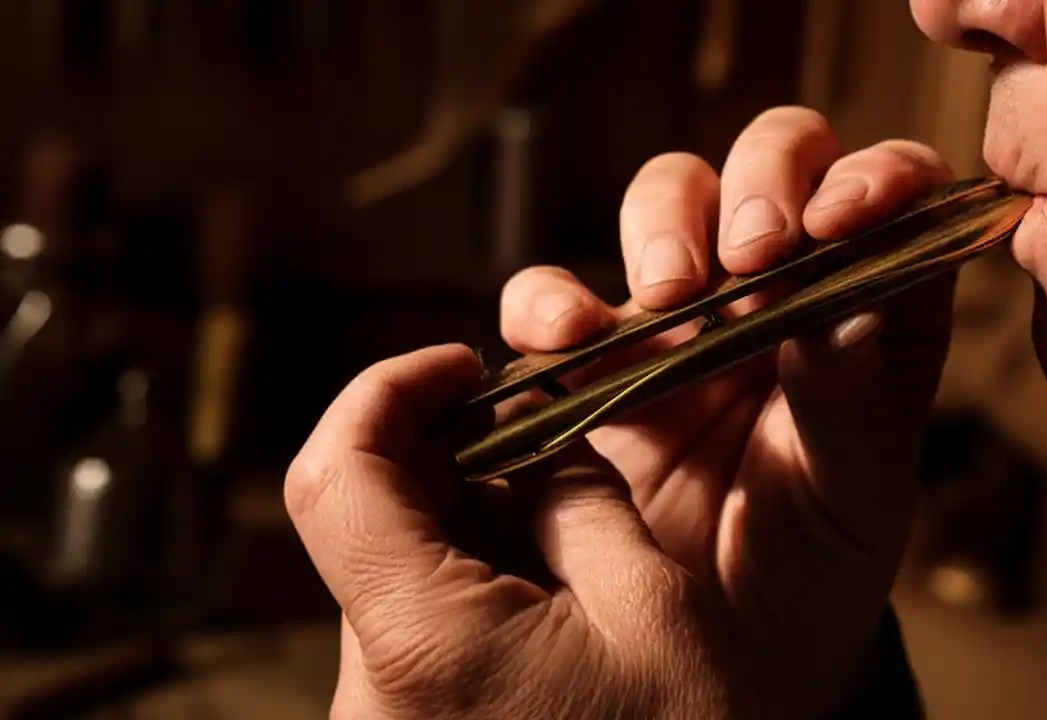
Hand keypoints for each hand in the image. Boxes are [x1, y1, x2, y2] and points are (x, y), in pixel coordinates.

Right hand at [286, 106, 955, 718]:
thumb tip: (845, 310)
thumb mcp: (857, 492)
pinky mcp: (599, 359)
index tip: (838, 219)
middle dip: (757, 184)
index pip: (887, 193)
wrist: (729, 647)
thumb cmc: (819, 565)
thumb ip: (852, 401)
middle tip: (748, 253)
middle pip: (769, 166)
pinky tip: (566, 340)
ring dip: (661, 225)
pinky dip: (549, 302)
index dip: (870, 178)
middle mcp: (780, 289)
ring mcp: (685, 316)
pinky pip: (557, 301)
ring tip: (664, 297)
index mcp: (870, 305)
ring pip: (668, 200)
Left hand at [286, 345, 735, 718]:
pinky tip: (552, 594)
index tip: (461, 367)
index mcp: (426, 642)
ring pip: (395, 568)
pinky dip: (472, 578)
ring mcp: (381, 715)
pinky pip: (415, 621)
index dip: (385, 391)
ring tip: (570, 538)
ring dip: (470, 522)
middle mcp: (372, 687)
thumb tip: (536, 443)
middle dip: (450, 459)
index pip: (337, 474)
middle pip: (368, 517)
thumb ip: (580, 498)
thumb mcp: (656, 608)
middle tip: (548, 446)